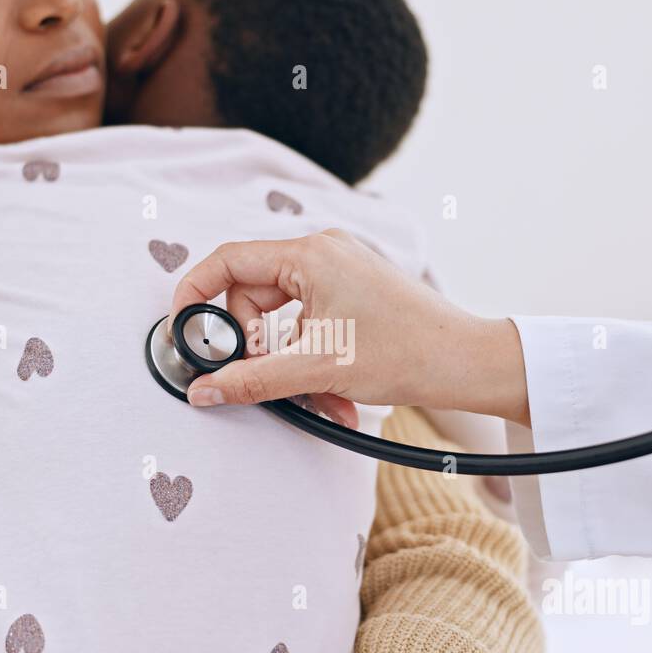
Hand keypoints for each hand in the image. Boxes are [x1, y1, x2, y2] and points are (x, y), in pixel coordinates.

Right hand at [169, 229, 530, 426]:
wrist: (468, 363)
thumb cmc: (405, 353)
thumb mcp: (316, 369)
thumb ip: (251, 380)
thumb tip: (202, 389)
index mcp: (310, 255)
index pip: (228, 261)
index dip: (195, 295)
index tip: (183, 331)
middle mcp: (323, 253)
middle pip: (253, 296)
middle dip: (256, 347)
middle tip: (264, 378)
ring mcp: (341, 272)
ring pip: (284, 320)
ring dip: (291, 365)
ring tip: (321, 399)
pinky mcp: (354, 295)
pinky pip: (311, 327)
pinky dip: (315, 362)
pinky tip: (338, 397)